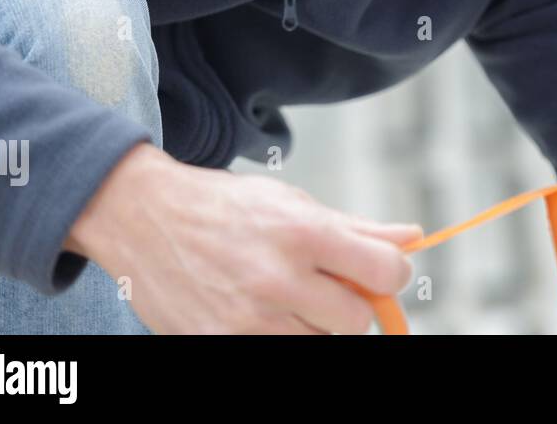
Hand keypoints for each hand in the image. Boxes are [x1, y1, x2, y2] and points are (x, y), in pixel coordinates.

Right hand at [67, 143, 420, 333]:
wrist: (143, 217)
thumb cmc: (226, 207)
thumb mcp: (293, 202)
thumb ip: (356, 227)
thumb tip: (412, 237)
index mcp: (303, 232)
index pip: (384, 271)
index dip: (391, 274)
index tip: (379, 272)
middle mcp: (279, 278)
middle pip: (356, 319)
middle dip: (349, 304)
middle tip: (325, 285)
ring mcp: (248, 318)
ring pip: (319, 343)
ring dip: (313, 325)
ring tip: (285, 295)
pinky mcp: (219, 342)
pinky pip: (276, 353)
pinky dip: (277, 336)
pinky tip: (259, 312)